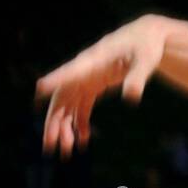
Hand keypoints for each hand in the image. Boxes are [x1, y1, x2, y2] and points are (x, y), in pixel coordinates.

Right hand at [36, 16, 169, 156]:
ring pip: (69, 105)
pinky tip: (84, 139)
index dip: (56, 79)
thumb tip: (132, 97)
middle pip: (63, 96)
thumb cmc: (146, 45)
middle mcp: (85, 69)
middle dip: (54, 121)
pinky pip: (81, 106)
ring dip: (65, 127)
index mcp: (95, 59)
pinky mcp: (93, 84)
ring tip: (68, 150)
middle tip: (50, 146)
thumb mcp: (146, 60)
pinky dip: (80, 122)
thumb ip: (137, 77)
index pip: (72, 71)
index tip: (40, 88)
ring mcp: (87, 77)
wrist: (147, 37)